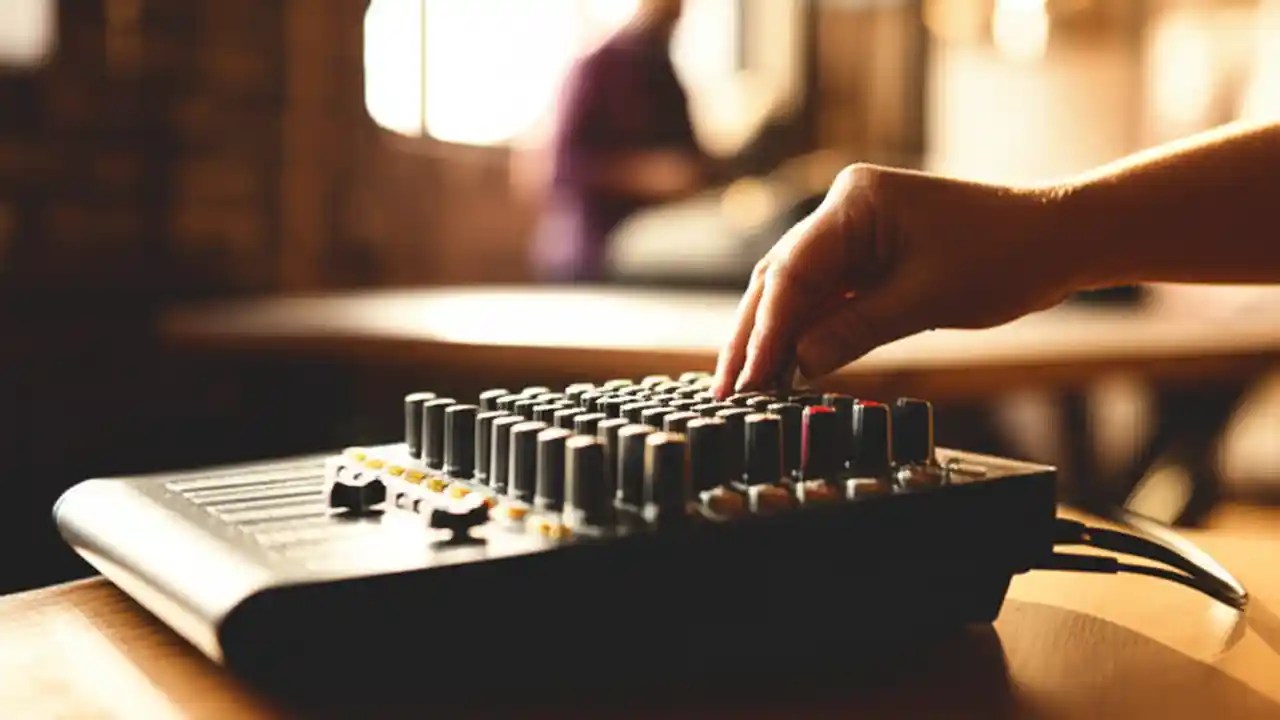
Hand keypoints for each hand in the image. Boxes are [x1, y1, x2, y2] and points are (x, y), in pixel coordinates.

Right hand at [712, 163, 1081, 397]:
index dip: (766, 330)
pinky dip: (808, 333)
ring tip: (746, 387)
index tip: (747, 378)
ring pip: (798, 292)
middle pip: (781, 279)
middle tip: (727, 389)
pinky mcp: (870, 257)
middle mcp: (845, 210)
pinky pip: (827, 298)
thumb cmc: (1005, 256)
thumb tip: (795, 367)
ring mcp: (856, 233)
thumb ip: (852, 332)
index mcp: (854, 202)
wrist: (1060, 239)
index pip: (791, 272)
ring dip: (776, 338)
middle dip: (754, 336)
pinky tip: (787, 368)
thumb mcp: (924, 301)